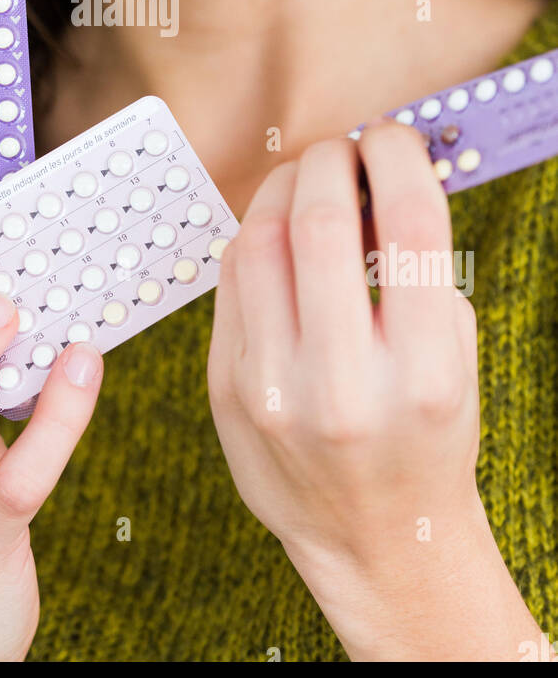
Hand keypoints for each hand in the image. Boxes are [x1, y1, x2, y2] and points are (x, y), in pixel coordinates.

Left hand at [207, 120, 481, 601]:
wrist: (375, 539)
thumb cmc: (425, 433)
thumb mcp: (451, 355)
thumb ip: (417, 267)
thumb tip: (373, 171)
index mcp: (423, 374)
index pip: (408, 225)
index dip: (396, 157)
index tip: (392, 138)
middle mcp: (342, 384)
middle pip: (318, 223)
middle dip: (330, 160)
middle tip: (343, 148)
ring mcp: (273, 389)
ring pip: (258, 241)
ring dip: (283, 187)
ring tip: (307, 179)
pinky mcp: (224, 389)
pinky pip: (231, 280)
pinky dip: (256, 236)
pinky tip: (278, 231)